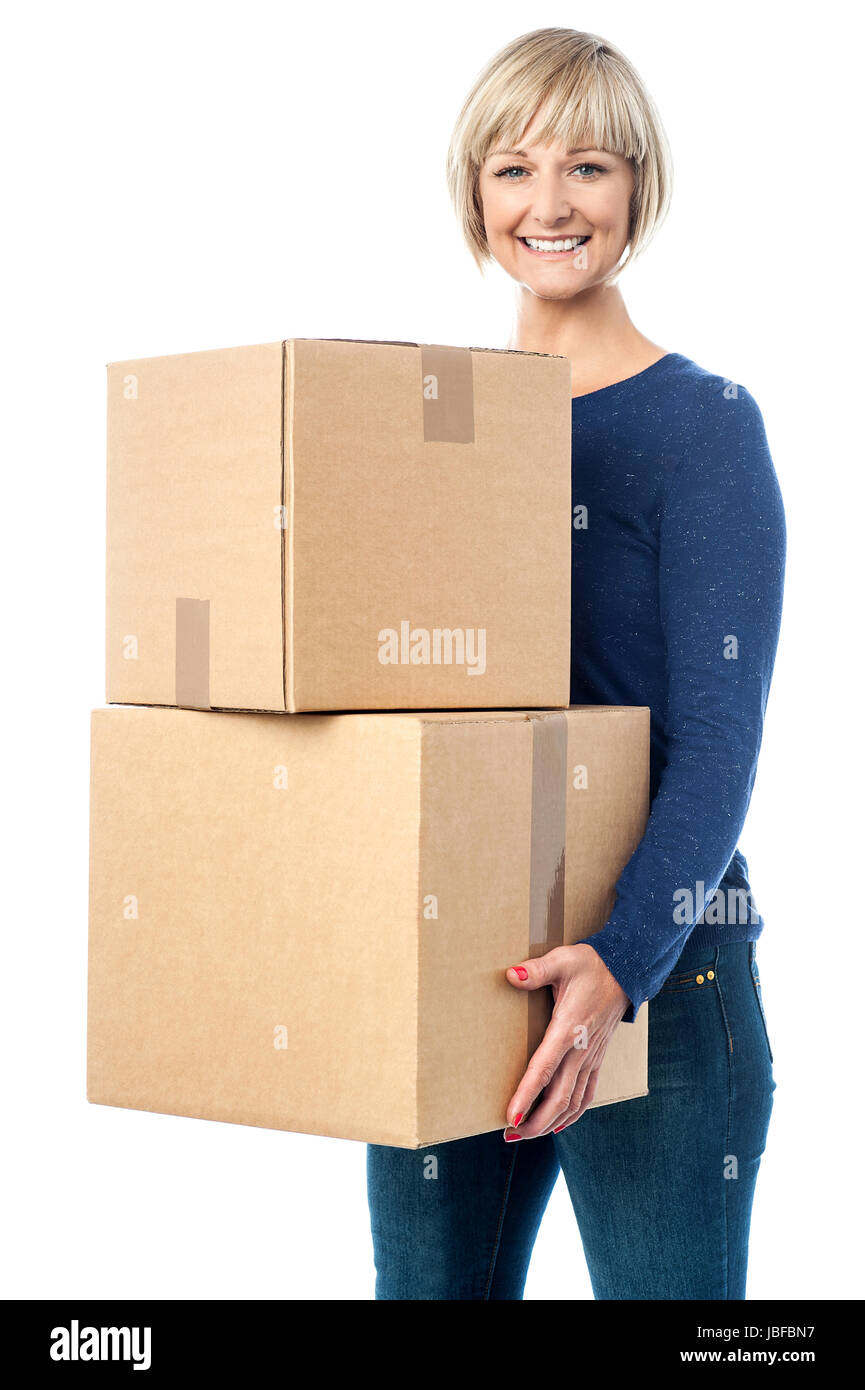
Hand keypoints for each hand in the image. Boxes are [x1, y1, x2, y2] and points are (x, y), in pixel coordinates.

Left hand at [503, 943, 630, 1138]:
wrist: (626, 971)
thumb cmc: (591, 966)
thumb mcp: (563, 961)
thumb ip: (537, 971)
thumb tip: (511, 974)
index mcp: (568, 1029)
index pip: (544, 1070)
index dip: (527, 1097)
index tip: (511, 1118)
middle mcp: (581, 1050)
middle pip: (558, 1098)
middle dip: (534, 1121)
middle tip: (509, 1134)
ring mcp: (591, 1058)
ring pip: (572, 1102)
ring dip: (550, 1122)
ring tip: (525, 1134)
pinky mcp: (597, 1059)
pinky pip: (586, 1094)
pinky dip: (573, 1114)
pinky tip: (559, 1125)